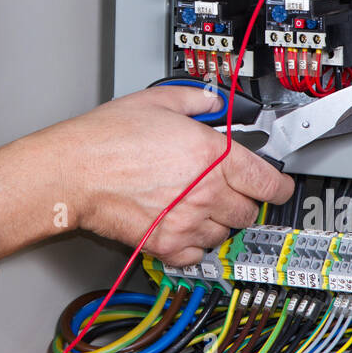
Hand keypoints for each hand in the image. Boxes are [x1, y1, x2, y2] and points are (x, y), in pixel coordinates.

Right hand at [0, 84, 292, 265]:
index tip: (278, 187)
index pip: (268, 182)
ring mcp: (187, 222)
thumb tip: (211, 100)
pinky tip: (181, 224)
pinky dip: (195, 242)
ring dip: (218, 220)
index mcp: (211, 155)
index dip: (279, 185)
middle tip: (225, 188)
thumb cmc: (105, 138)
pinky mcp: (166, 245)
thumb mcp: (156, 101)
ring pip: (225, 232)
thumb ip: (194, 99)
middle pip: (249, 210)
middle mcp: (206, 192)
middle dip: (243, 199)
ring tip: (195, 203)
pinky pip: (198, 252)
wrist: (72, 172)